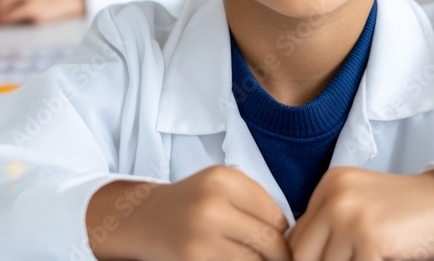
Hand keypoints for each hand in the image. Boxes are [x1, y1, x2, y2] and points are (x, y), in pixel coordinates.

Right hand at [86, 166, 290, 260]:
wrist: (141, 219)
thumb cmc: (191, 203)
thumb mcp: (221, 187)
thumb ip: (256, 202)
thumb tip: (293, 235)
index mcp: (224, 180)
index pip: (277, 217)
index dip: (284, 235)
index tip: (279, 242)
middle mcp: (212, 204)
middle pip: (270, 242)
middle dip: (278, 257)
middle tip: (274, 259)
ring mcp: (200, 235)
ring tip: (251, 258)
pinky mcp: (192, 259)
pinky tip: (232, 260)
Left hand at [289, 167, 433, 260]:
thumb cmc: (405, 212)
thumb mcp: (358, 205)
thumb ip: (327, 225)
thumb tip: (294, 257)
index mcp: (329, 184)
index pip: (297, 236)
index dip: (307, 259)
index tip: (326, 259)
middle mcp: (335, 196)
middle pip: (303, 255)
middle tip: (352, 259)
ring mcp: (351, 217)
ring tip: (371, 255)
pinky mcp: (370, 239)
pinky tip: (385, 258)